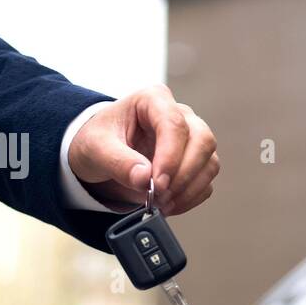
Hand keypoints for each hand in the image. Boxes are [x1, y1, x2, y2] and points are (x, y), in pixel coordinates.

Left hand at [68, 84, 219, 215]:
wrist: (100, 154)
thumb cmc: (98, 140)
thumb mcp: (96, 148)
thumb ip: (118, 162)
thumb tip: (144, 178)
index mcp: (154, 100)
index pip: (174, 124)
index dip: (170, 156)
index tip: (157, 183)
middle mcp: (180, 116)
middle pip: (202, 141)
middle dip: (184, 174)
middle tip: (160, 195)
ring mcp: (192, 140)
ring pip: (209, 163)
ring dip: (188, 189)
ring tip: (161, 203)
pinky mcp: (195, 163)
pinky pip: (205, 183)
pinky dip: (189, 198)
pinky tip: (168, 204)